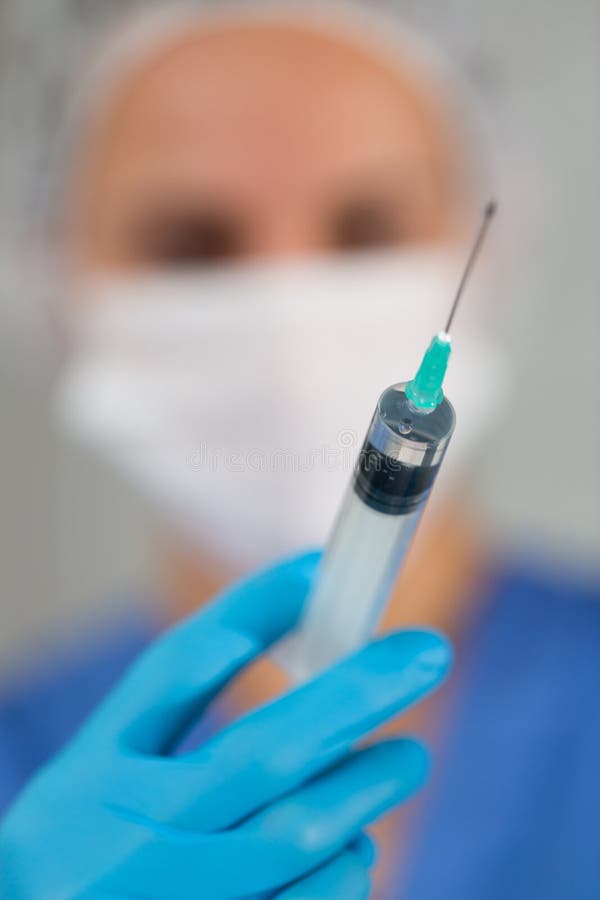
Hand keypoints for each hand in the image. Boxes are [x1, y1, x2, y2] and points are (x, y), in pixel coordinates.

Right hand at [0, 552, 450, 898]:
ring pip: (299, 836)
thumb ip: (182, 728)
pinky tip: (353, 849)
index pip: (176, 672)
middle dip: (356, 695)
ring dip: (368, 787)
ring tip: (407, 758)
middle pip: (262, 752)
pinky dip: (347, 868)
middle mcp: (122, 841)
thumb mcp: (107, 782)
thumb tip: (309, 644)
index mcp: (91, 776)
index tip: (320, 571)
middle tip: (426, 653)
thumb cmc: (93, 856)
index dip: (254, 611)